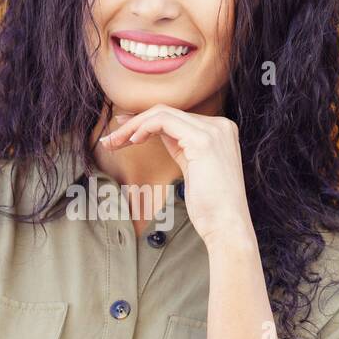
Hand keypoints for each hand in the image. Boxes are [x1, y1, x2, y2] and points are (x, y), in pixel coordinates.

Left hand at [100, 104, 253, 251]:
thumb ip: (181, 146)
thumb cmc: (210, 206)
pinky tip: (132, 141)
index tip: (123, 134)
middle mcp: (220, 125)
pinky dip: (143, 128)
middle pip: (167, 112)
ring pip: (162, 113)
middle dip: (134, 123)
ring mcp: (213, 130)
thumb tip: (155, 132)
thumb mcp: (194, 167)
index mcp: (220, 130)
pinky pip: (163, 121)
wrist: (228, 226)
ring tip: (114, 142)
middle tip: (110, 139)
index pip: (176, 117)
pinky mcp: (202, 140)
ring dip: (133, 126)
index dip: (145, 123)